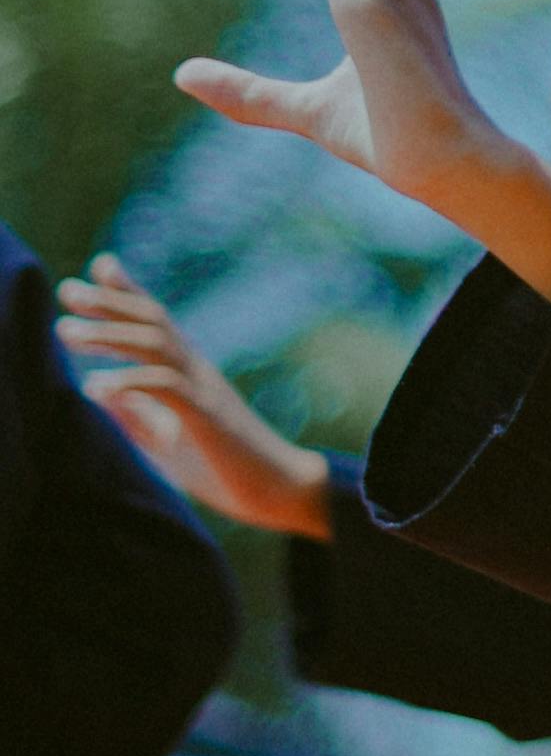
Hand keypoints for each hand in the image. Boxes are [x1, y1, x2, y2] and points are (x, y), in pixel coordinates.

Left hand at [53, 266, 330, 536]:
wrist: (279, 491)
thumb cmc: (224, 469)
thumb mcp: (166, 439)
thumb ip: (135, 413)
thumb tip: (95, 390)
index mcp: (189, 374)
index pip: (157, 323)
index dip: (129, 291)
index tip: (100, 265)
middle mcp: (198, 371)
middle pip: (153, 322)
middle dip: (109, 302)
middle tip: (68, 289)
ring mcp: (206, 389)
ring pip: (156, 345)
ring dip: (109, 334)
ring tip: (67, 331)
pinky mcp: (208, 416)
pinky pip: (167, 388)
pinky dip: (129, 382)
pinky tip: (97, 385)